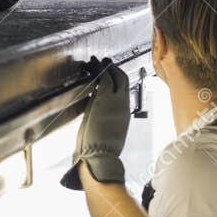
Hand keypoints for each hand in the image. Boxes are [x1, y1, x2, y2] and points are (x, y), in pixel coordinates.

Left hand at [60, 62, 131, 189]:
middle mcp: (123, 106)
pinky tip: (92, 64)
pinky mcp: (104, 99)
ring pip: (115, 77)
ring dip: (105, 67)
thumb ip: (104, 123)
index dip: (118, 82)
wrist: (99, 156)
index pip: (123, 93)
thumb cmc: (99, 152)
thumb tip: (97, 118)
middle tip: (106, 63)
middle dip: (114, 70)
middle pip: (123, 81)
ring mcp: (115, 101)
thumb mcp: (107, 135)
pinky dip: (98, 69)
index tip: (110, 75)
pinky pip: (104, 78)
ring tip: (97, 60)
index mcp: (124, 115)